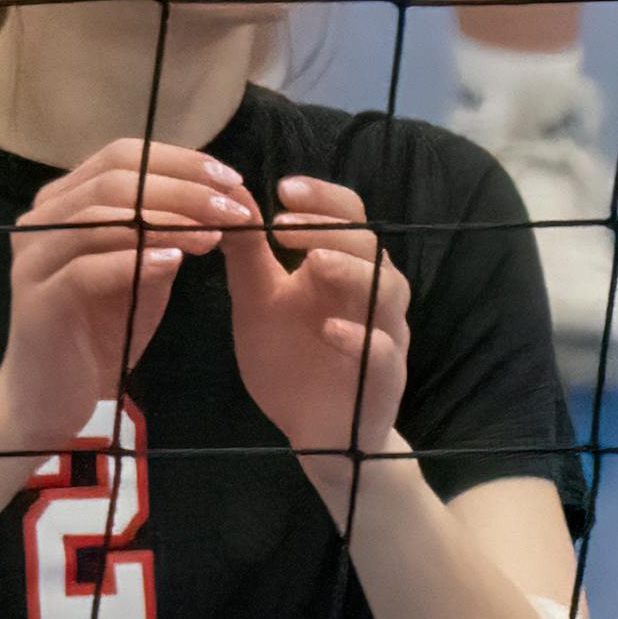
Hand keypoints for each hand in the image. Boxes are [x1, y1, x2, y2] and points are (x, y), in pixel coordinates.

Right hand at [0, 135, 244, 455]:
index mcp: (64, 204)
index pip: (121, 157)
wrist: (55, 397)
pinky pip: (85, 269)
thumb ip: (166, 236)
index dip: (179, 162)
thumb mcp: (144, 276)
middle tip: (231, 208)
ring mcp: (33, 259)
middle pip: (113, 179)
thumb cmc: (101, 332)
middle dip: (181, 189)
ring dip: (166, 222)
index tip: (230, 180)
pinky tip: (174, 263)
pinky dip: (133, 262)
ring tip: (213, 236)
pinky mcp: (36, 300)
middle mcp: (41, 222)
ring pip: (100, 218)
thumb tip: (211, 203)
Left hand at [222, 171, 414, 491]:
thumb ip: (247, 254)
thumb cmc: (290, 359)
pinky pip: (382, 352)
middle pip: (370, 246)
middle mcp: (371, 295)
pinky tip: (329, 330)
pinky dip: (359, 338)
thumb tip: (230, 199)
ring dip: (352, 271)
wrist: (315, 430)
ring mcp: (383, 335)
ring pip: (387, 290)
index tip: (283, 188)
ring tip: (312, 262)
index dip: (324, 198)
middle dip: (330, 227)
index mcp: (343, 269)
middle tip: (286, 222)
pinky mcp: (383, 380)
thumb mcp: (257, 300)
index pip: (350, 218)